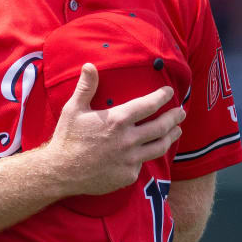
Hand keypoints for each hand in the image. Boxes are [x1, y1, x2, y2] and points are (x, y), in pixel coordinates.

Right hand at [43, 64, 184, 197]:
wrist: (60, 172)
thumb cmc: (66, 139)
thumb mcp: (73, 109)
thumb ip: (86, 87)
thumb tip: (90, 65)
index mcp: (117, 120)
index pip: (148, 105)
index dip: (162, 97)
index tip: (170, 92)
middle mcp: (128, 140)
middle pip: (161, 127)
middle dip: (175, 117)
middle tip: (181, 112)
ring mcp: (130, 159)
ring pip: (160, 147)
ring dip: (171, 137)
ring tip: (177, 131)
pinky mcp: (128, 175)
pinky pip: (143, 164)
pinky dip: (148, 155)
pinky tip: (150, 151)